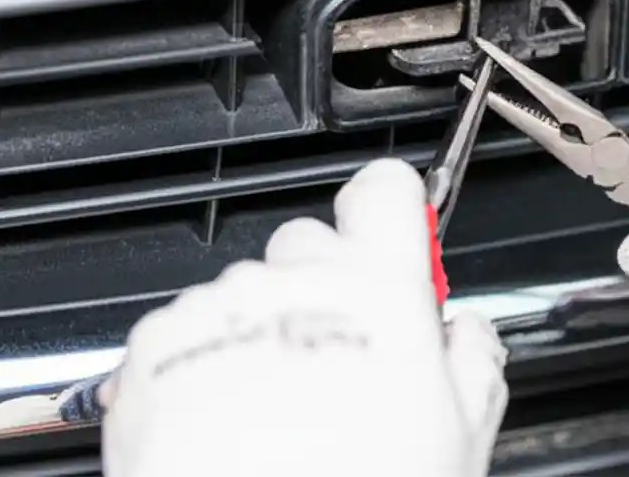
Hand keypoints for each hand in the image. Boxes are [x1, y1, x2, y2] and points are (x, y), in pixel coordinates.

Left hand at [101, 159, 507, 476]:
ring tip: (279, 411)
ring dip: (264, 328)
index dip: (391, 211)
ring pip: (249, 290)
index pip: (387, 191)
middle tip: (340, 358)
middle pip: (310, 244)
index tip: (391, 237)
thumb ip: (471, 361)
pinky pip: (189, 329)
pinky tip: (229, 421)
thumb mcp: (459, 437)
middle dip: (325, 283)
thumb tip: (466, 332)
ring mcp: (218, 306)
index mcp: (375, 290)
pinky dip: (204, 362)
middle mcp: (291, 280)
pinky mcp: (157, 341)